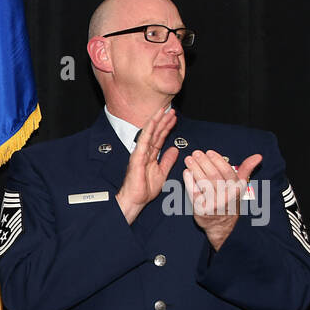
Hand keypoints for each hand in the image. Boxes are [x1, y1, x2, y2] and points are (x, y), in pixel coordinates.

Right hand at [116, 105, 179, 223]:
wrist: (136, 200)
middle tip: (171, 110)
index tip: (174, 119)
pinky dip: (148, 130)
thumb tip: (174, 150)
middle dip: (163, 121)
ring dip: (157, 121)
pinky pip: (144, 140)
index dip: (167, 128)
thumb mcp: (162, 173)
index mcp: (150, 156)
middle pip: (156, 133)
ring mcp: (140, 153)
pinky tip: (153, 121)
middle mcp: (145, 152)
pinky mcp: (137, 156)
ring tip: (164, 111)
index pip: (160, 138)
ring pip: (150, 133)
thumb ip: (168, 160)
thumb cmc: (144, 190)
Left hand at [183, 150, 261, 250]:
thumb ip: (246, 170)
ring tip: (189, 159)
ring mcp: (213, 204)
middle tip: (196, 153)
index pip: (226, 171)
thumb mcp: (240, 187)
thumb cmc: (230, 202)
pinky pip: (194, 192)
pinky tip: (186, 172)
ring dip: (195, 169)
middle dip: (203, 162)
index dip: (217, 160)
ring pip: (203, 182)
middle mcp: (226, 197)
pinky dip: (189, 181)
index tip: (209, 152)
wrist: (222, 226)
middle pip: (213, 175)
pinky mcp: (202, 210)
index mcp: (237, 189)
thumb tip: (257, 156)